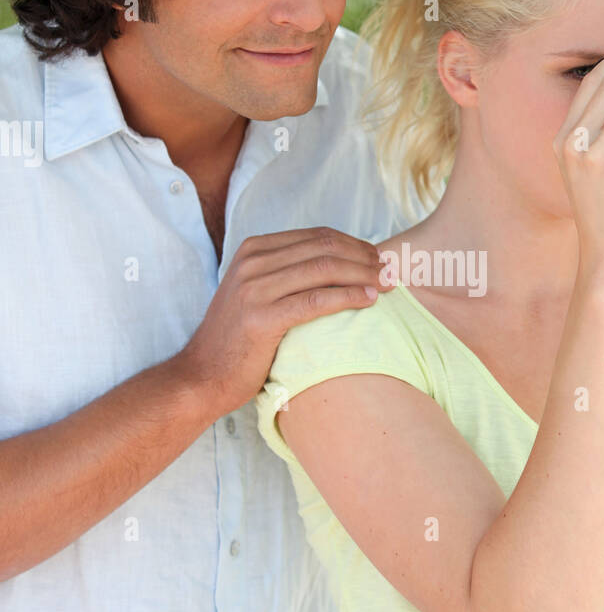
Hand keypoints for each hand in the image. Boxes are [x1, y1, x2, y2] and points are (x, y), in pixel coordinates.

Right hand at [176, 227, 390, 418]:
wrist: (203, 375)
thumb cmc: (239, 339)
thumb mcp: (257, 293)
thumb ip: (287, 274)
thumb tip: (338, 264)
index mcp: (253, 250)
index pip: (317, 236)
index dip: (355, 244)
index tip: (379, 258)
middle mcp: (252, 263)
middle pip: (324, 248)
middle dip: (365, 257)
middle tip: (392, 271)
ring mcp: (254, 288)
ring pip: (324, 270)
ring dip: (363, 275)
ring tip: (388, 284)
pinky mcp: (261, 317)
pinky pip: (316, 300)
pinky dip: (348, 297)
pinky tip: (369, 300)